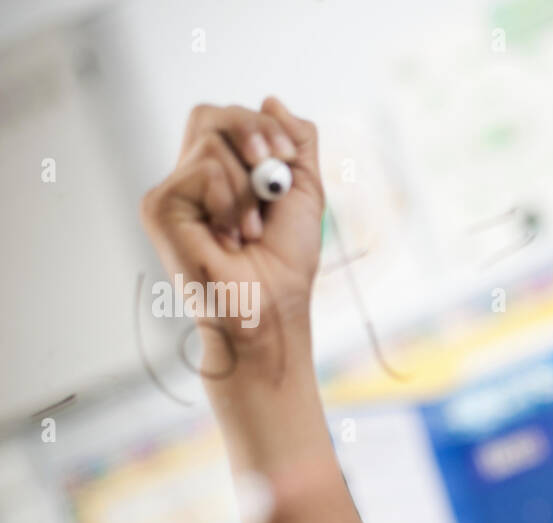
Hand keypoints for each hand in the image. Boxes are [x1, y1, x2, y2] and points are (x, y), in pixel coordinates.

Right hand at [139, 97, 323, 389]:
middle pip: (211, 115)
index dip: (261, 125)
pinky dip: (230, 201)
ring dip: (249, 189)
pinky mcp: (159, 206)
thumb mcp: (306, 191)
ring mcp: (173, 192)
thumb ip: (296, 142)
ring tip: (251, 232)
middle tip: (274, 172)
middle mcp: (193, 178)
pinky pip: (201, 170)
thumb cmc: (287, 261)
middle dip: (253, 133)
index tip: (287, 157)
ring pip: (212, 144)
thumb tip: (270, 99)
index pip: (229, 118)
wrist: (271, 306)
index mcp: (224, 173)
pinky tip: (229, 238)